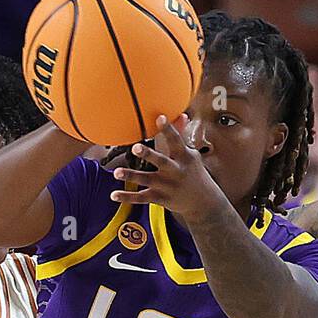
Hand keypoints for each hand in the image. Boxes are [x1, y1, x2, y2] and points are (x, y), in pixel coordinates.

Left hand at [109, 115, 229, 223]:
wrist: (204, 203)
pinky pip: (142, 198)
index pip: (176, 141)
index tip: (160, 117)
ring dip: (132, 176)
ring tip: (117, 172)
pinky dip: (128, 197)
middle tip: (136, 148)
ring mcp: (167, 186)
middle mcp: (176, 171)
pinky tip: (113, 195)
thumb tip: (182, 115)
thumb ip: (181, 136)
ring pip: (147, 180)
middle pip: (161, 161)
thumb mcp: (191, 155)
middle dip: (149, 154)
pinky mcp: (161, 198)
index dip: (168, 129)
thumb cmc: (194, 173)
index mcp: (184, 157)